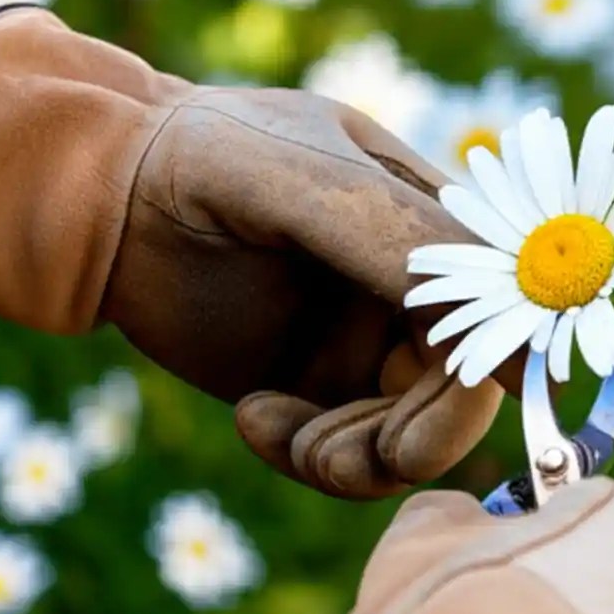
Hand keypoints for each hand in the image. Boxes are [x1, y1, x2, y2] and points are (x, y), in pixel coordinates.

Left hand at [0, 8, 512, 499]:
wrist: (103, 198)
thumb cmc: (209, 156)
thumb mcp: (303, 177)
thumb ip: (402, 237)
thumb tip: (509, 322)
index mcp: (441, 234)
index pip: (502, 314)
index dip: (497, 369)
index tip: (450, 411)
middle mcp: (419, 299)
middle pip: (464, 396)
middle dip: (417, 438)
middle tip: (350, 454)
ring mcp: (369, 351)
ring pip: (408, 442)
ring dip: (353, 458)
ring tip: (279, 427)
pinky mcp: (318, 395)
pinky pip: (343, 458)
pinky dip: (305, 456)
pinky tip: (253, 416)